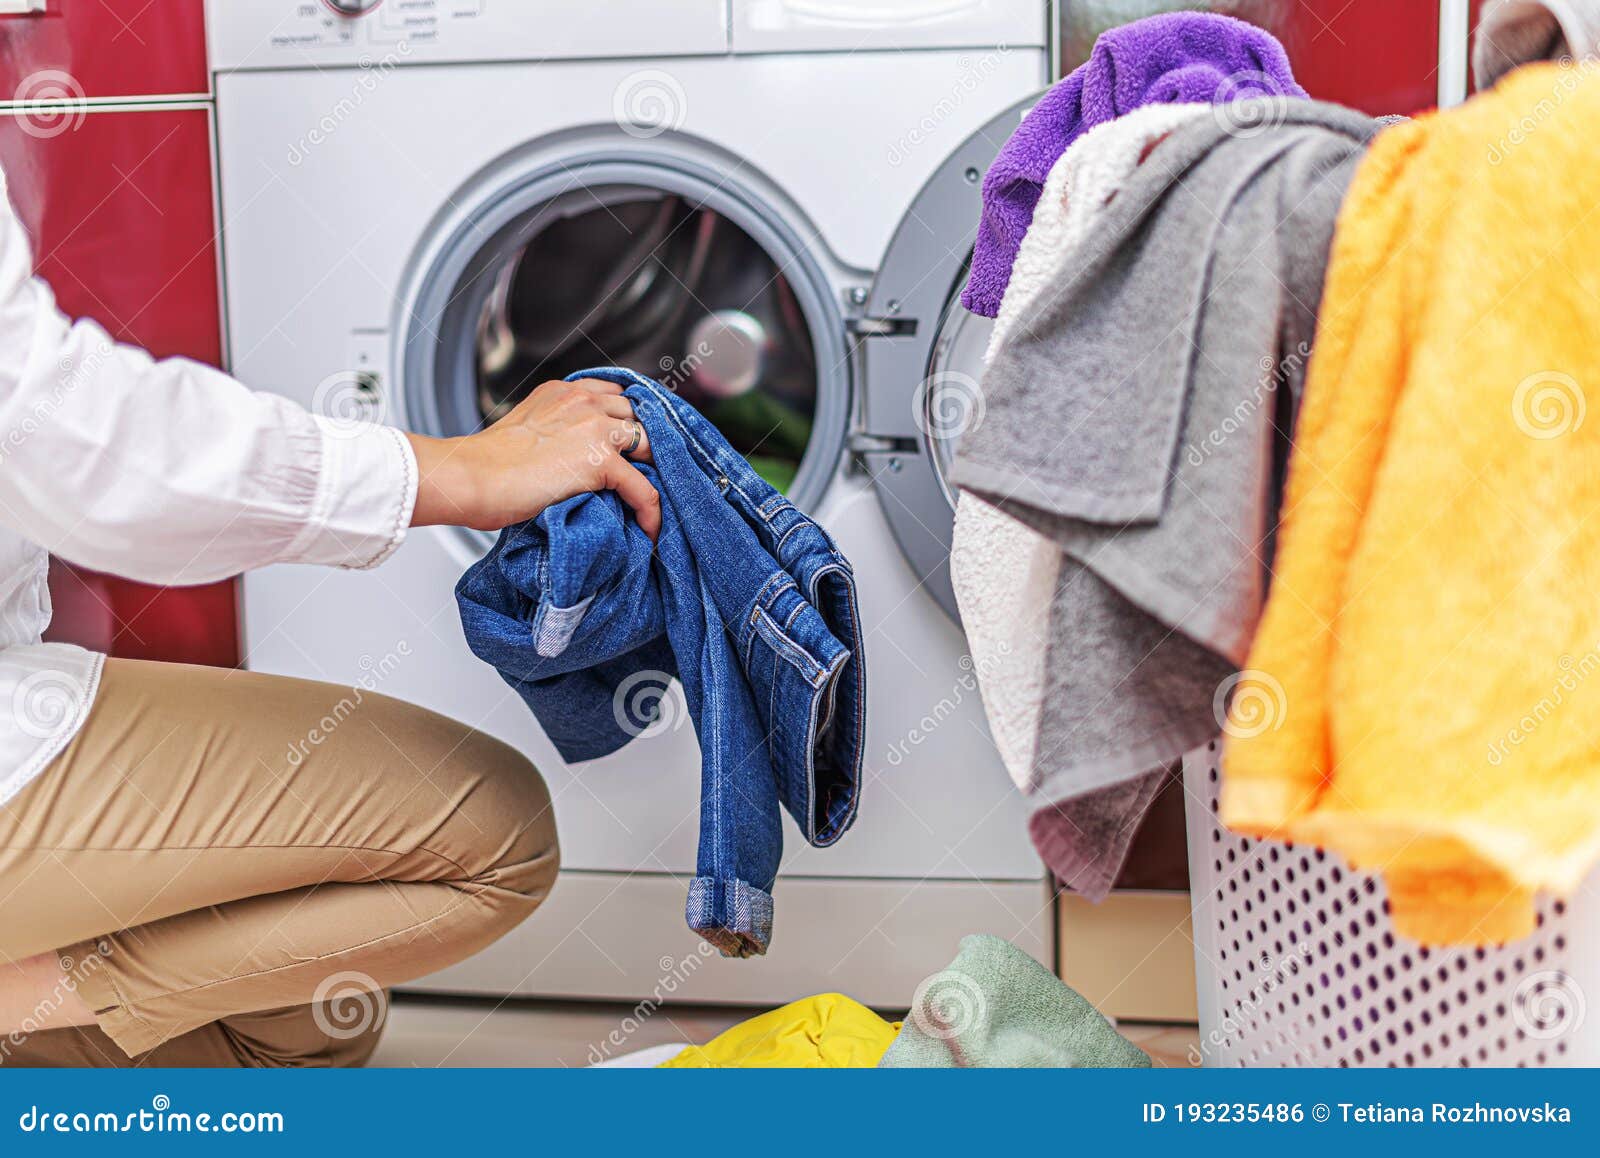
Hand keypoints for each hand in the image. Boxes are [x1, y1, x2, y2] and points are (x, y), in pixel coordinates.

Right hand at [405, 377, 659, 539]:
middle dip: (649, 446)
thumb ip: (555, 431)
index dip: (632, 422)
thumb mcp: (525, 432)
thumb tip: (573, 461)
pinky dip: (651, 512)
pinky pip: (643, 488)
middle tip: (653, 476)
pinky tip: (649, 530)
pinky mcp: (600, 460)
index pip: (618, 396)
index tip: (638, 448)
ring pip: (651, 446)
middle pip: (641, 417)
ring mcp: (595, 427)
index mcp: (565, 391)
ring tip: (653, 501)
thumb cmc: (485, 465)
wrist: (470, 477)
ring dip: (658, 473)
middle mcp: (584, 400)